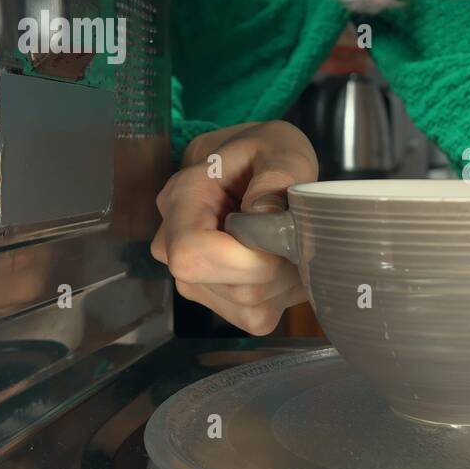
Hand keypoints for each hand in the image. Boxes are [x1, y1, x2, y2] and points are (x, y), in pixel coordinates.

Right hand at [150, 121, 315, 334]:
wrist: (255, 165)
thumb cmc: (266, 154)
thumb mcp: (281, 151)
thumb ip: (276, 178)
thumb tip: (265, 218)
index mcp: (182, 199)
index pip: (191, 253)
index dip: (245, 259)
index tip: (279, 237)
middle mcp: (174, 244)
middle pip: (232, 287)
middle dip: (278, 267)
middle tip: (295, 233)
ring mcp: (189, 277)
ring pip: (248, 306)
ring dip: (284, 282)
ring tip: (288, 244)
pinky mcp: (212, 298)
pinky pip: (254, 317)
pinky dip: (281, 296)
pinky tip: (282, 264)